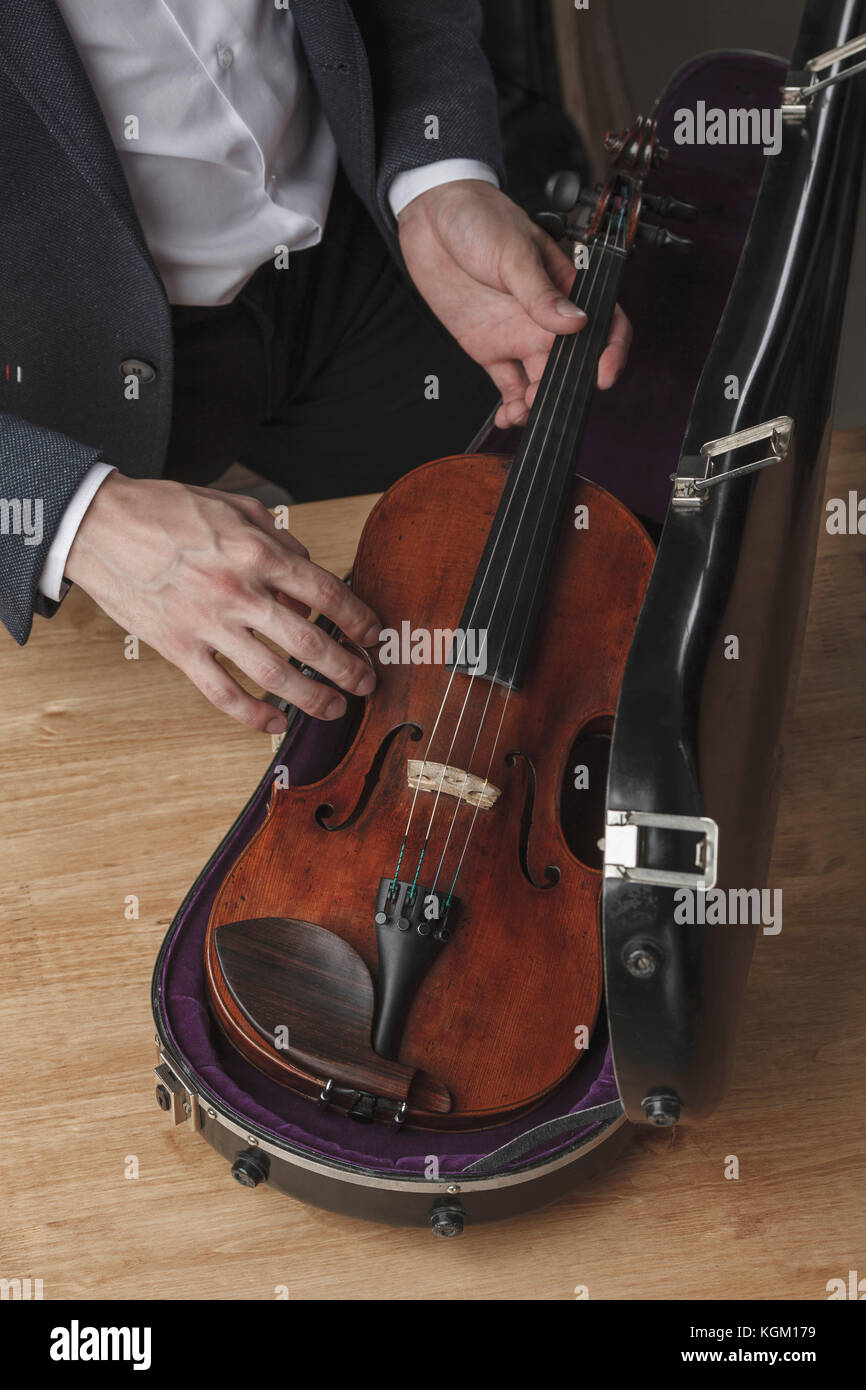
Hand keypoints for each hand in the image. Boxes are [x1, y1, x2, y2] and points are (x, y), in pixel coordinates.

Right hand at [64, 473, 381, 732]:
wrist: (101, 524)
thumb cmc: (168, 510)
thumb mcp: (237, 507)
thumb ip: (280, 540)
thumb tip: (311, 571)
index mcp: (258, 553)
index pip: (327, 593)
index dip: (358, 619)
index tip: (371, 635)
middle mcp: (239, 592)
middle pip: (310, 643)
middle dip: (347, 669)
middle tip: (365, 682)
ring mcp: (208, 624)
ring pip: (274, 676)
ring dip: (313, 698)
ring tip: (333, 708)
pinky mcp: (179, 648)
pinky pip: (223, 693)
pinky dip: (253, 715)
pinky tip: (274, 722)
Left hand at [398, 180, 631, 429]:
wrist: (431, 215)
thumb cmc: (479, 218)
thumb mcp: (514, 252)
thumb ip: (540, 292)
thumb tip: (575, 321)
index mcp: (565, 287)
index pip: (603, 324)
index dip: (610, 351)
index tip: (602, 376)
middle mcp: (546, 317)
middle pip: (572, 363)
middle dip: (566, 389)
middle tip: (549, 401)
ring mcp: (518, 335)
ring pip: (541, 382)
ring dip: (538, 404)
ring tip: (525, 413)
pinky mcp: (490, 348)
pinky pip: (509, 386)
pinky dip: (512, 406)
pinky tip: (509, 416)